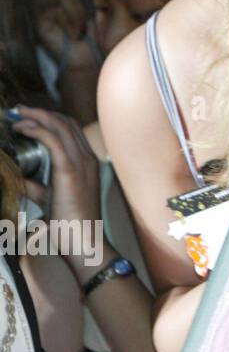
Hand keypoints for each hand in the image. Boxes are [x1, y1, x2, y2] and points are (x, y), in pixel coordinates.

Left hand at [7, 104, 101, 244]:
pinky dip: (38, 130)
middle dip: (41, 112)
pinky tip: (24, 130)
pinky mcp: (70, 170)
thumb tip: (18, 179)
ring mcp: (81, 162)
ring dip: (37, 116)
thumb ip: (36, 187)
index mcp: (86, 163)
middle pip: (66, 122)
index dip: (50, 119)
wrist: (84, 240)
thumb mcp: (50, 200)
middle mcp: (87, 158)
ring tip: (18, 115)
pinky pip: (54, 140)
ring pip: (60, 126)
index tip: (29, 117)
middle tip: (19, 111)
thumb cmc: (70, 225)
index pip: (71, 130)